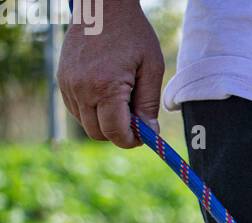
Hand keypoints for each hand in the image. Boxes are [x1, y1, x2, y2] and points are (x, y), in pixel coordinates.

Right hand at [57, 0, 163, 147]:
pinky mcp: (62, 78)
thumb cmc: (132, 33)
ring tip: (122, 103)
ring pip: (86, 124)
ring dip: (104, 123)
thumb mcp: (151, 68)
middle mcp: (81, 88)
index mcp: (105, 87)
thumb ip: (149, 104)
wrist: (102, 5)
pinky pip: (76, 109)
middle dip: (118, 134)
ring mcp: (67, 83)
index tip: (145, 135)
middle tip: (136, 120)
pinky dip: (92, 111)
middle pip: (98, 133)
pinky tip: (107, 96)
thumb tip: (150, 132)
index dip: (132, 141)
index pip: (115, 133)